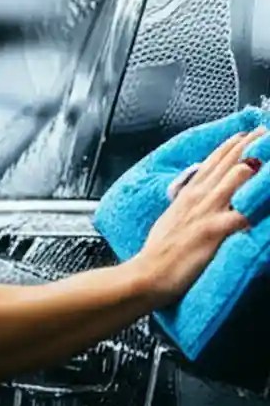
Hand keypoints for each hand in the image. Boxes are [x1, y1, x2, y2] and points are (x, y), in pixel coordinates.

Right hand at [134, 126, 264, 307]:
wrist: (147, 275)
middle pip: (228, 164)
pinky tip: (267, 196)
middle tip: (265, 130)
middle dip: (249, 146)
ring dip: (255, 164)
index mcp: (188, 196)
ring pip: (236, 178)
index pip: (212, 162)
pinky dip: (257, 204)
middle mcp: (198, 199)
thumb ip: (187, 207)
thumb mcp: (171, 220)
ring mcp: (206, 213)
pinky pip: (242, 214)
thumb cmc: (158, 253)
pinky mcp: (213, 231)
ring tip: (269, 150)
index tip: (246, 134)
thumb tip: (196, 200)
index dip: (231, 146)